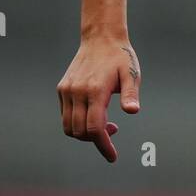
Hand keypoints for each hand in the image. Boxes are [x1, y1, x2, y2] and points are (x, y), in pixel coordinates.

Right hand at [56, 35, 141, 161]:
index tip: (112, 156)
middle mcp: (77, 92)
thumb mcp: (131, 74)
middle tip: (114, 129)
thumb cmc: (120, 58)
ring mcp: (67, 91)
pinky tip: (94, 114)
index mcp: (95, 90)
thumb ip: (131, 94)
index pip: (95, 128)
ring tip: (105, 123)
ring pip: (69, 127)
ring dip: (85, 133)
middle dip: (96, 140)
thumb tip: (133, 111)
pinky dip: (78, 123)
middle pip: (80, 131)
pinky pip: (66, 116)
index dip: (103, 145)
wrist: (101, 38)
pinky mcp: (62, 89)